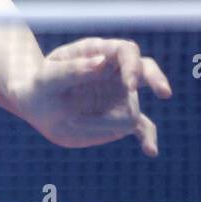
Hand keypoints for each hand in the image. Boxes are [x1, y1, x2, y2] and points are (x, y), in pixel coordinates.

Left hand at [9, 38, 172, 155]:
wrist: (37, 109)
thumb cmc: (40, 86)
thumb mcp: (48, 78)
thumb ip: (72, 70)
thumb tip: (100, 63)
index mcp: (96, 53)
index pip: (125, 51)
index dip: (133, 65)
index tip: (129, 84)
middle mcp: (113, 72)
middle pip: (145, 68)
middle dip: (156, 78)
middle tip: (163, 93)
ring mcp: (119, 95)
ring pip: (135, 104)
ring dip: (109, 120)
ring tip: (74, 121)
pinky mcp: (120, 117)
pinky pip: (142, 127)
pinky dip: (148, 138)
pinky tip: (150, 151)